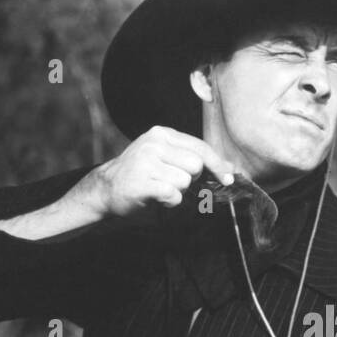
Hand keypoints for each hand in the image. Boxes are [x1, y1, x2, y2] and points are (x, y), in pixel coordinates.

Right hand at [93, 126, 236, 217]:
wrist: (106, 188)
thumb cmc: (141, 174)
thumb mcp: (165, 157)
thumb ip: (193, 158)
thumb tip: (230, 168)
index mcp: (162, 134)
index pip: (200, 147)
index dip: (217, 164)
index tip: (228, 178)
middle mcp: (153, 144)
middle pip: (196, 165)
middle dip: (191, 179)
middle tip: (172, 181)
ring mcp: (145, 162)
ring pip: (185, 181)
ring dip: (177, 191)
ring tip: (159, 188)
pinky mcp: (141, 182)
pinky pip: (173, 195)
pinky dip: (170, 202)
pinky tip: (156, 198)